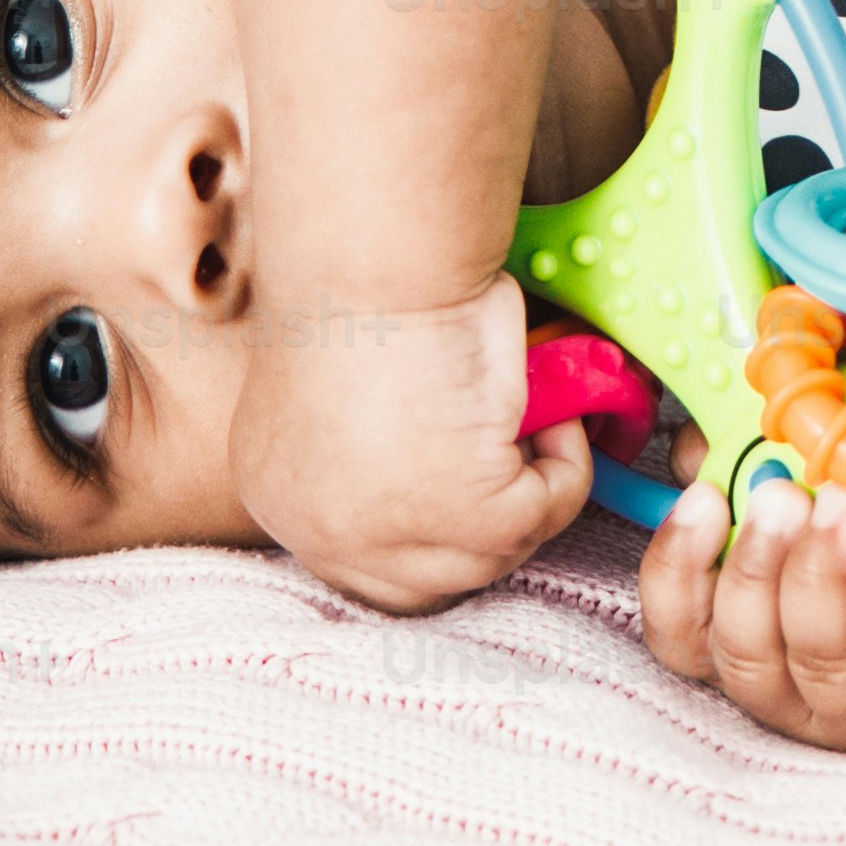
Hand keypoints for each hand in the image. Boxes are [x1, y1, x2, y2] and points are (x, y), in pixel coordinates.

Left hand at [232, 274, 596, 612]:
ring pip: (494, 555)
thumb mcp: (336, 395)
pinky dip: (564, 461)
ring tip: (530, 415)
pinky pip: (547, 511)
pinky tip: (545, 408)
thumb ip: (367, 452)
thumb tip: (444, 467)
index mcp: (281, 499)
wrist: (375, 260)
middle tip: (518, 459)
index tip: (472, 488)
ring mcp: (395, 539)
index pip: (358, 569)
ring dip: (526, 487)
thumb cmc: (356, 287)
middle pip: (426, 585)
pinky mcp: (471, 520)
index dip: (425, 538)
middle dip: (480, 531)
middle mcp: (325, 536)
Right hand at [632, 477, 845, 753]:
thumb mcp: (821, 491)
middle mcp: (794, 689)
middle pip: (744, 650)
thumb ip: (755, 465)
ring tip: (844, 507)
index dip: (676, 571)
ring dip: (819, 579)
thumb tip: (703, 438)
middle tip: (783, 495)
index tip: (704, 498)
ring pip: (817, 664)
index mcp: (755, 638)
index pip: (682, 632)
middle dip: (755, 567)